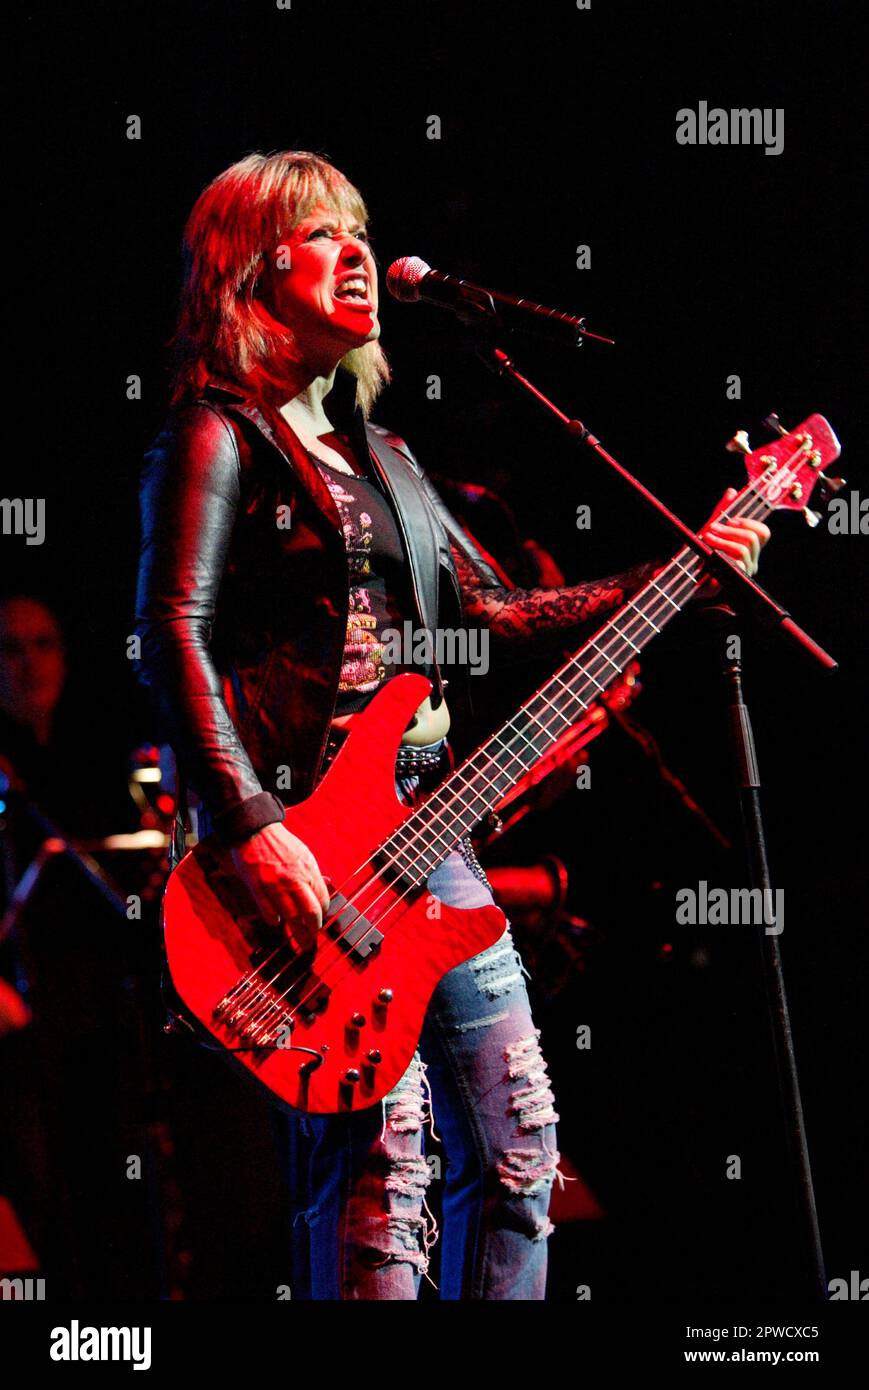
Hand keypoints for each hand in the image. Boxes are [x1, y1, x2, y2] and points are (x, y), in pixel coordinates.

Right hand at [230, 822, 330, 951]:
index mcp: (308, 869)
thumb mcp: (304, 853)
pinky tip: (277, 923)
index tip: (319, 921)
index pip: (322, 900)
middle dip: (313, 930)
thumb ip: (314, 872)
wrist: (255, 830)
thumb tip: (328, 885)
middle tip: (312, 940)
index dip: (323, 914)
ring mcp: (276, 885)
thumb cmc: (280, 842)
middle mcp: (294, 879)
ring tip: (300, 940)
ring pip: (291, 916)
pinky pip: (268, 912)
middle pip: (310, 913)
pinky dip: (274, 920)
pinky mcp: (258, 887)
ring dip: (296, 932)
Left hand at [698, 487, 770, 583]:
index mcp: (750, 549)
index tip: (730, 520)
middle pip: (752, 538)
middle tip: (712, 528)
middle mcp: (750, 562)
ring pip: (742, 550)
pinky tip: (705, 553)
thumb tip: (732, 491)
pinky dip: (717, 553)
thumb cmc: (700, 551)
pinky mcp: (731, 581)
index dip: (749, 522)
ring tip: (705, 537)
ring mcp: (742, 573)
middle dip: (730, 530)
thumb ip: (722, 511)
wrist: (683, 572)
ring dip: (721, 540)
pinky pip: (732, 564)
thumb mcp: (710, 528)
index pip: (763, 532)